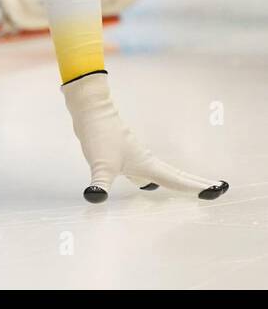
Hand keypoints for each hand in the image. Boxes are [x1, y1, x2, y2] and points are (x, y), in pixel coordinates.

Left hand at [61, 72, 227, 202]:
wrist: (91, 111)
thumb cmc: (99, 136)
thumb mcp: (99, 165)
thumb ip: (99, 184)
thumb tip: (95, 198)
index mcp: (147, 165)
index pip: (176, 181)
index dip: (196, 188)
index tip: (217, 191)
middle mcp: (146, 160)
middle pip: (176, 175)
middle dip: (195, 184)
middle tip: (216, 190)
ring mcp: (137, 155)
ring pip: (163, 171)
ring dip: (179, 180)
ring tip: (192, 187)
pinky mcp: (126, 152)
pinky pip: (149, 169)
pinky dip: (158, 177)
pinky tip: (148, 181)